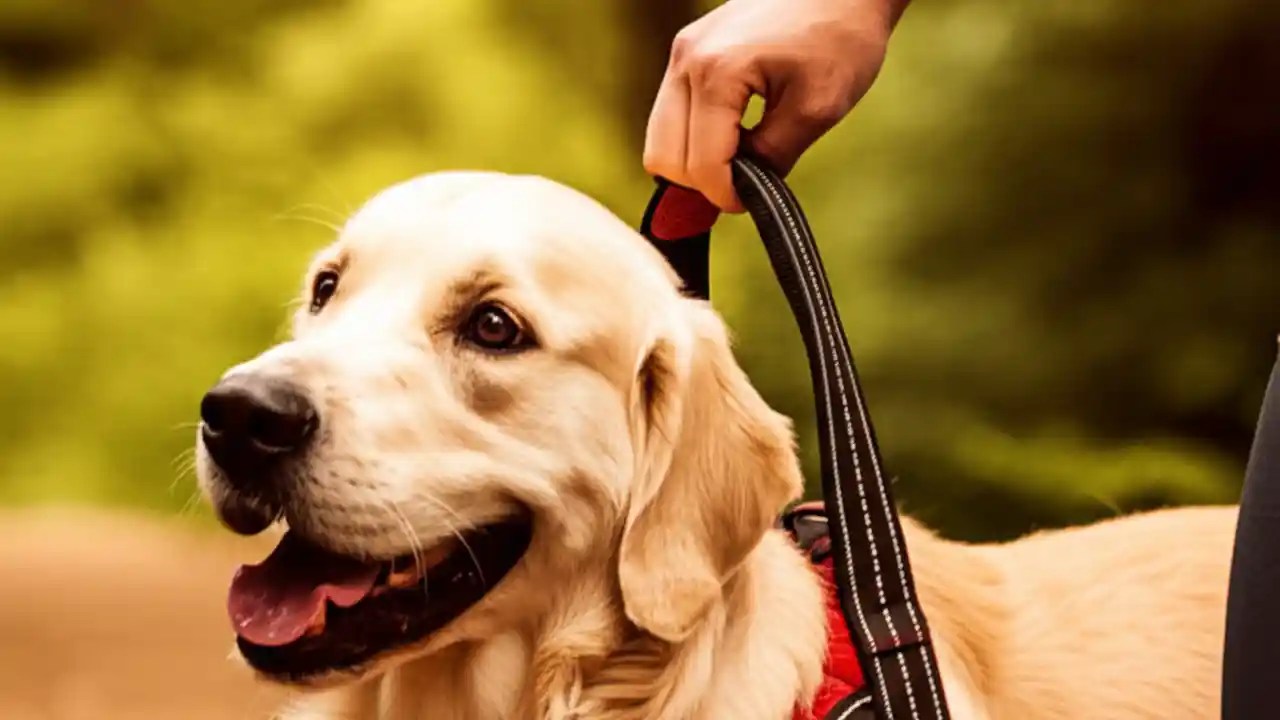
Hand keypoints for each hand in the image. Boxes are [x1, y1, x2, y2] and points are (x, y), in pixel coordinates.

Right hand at [643, 0, 906, 210]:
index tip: (753, 202)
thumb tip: (741, 191)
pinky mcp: (686, 51)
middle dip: (701, 184)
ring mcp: (682, 52)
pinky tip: (734, 134)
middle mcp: (687, 60)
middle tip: (746, 184)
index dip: (725, 196)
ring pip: (660, 138)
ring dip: (694, 161)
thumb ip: (773, 157)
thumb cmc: (840, 36)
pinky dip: (694, 137)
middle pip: (663, 157)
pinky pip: (670, 114)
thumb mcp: (818, 108)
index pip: (701, 164)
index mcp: (718, 72)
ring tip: (742, 158)